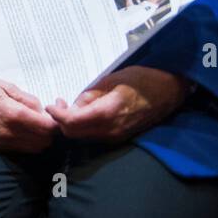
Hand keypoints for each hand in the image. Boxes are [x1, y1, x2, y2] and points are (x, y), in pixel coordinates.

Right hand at [0, 72, 57, 152]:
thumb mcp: (7, 86)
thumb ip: (28, 100)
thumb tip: (43, 112)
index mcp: (13, 115)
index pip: (47, 128)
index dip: (56, 122)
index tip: (55, 113)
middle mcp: (8, 132)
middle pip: (44, 141)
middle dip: (49, 131)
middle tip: (46, 118)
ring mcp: (1, 141)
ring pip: (34, 148)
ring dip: (39, 138)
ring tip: (35, 123)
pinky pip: (21, 149)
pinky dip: (28, 141)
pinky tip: (23, 128)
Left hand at [45, 66, 187, 141]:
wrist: (168, 91)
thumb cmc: (140, 80)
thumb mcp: (109, 81)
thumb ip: (88, 96)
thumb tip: (72, 106)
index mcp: (107, 113)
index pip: (72, 123)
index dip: (56, 115)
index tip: (48, 105)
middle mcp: (111, 130)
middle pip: (74, 134)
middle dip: (61, 121)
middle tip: (57, 103)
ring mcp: (117, 136)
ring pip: (83, 136)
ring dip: (71, 124)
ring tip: (67, 105)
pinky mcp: (120, 136)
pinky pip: (94, 135)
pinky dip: (84, 127)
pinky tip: (83, 112)